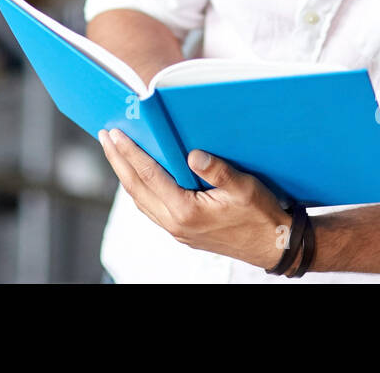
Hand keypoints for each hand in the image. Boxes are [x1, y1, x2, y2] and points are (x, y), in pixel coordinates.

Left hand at [97, 128, 292, 269]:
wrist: (273, 244)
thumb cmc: (261, 215)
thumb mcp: (243, 187)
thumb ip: (217, 170)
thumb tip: (193, 154)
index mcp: (186, 211)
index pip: (149, 176)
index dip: (130, 153)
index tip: (115, 134)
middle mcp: (175, 224)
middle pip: (136, 189)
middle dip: (118, 161)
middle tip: (105, 137)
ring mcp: (177, 230)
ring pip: (141, 201)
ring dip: (126, 175)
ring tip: (116, 152)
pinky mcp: (183, 231)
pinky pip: (152, 208)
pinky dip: (140, 189)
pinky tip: (140, 176)